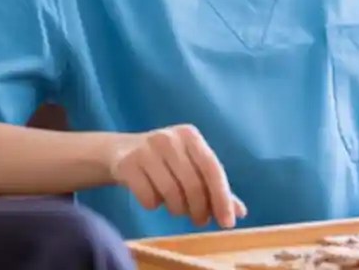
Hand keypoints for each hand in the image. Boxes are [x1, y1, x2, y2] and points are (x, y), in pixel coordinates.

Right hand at [109, 124, 246, 228]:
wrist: (119, 151)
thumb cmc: (164, 162)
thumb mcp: (190, 167)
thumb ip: (215, 187)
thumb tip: (239, 212)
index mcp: (189, 136)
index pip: (212, 169)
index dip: (222, 198)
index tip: (227, 222)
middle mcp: (168, 138)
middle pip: (193, 185)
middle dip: (200, 210)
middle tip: (199, 221)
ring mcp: (145, 149)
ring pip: (171, 193)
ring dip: (177, 210)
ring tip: (176, 209)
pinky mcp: (126, 163)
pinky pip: (148, 197)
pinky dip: (153, 205)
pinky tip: (153, 198)